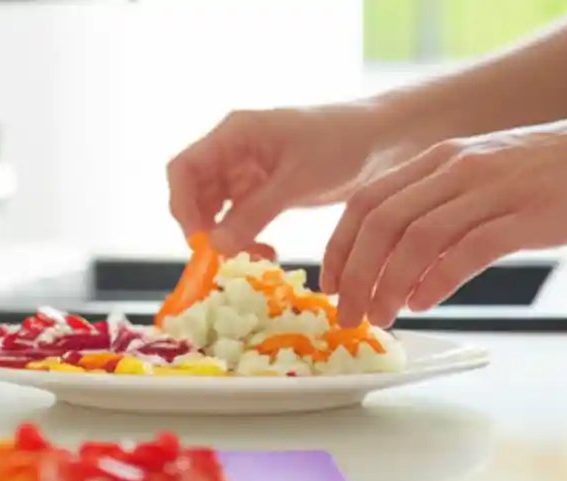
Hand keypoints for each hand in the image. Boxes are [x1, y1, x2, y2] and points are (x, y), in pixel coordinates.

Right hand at [167, 103, 397, 256]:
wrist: (383, 140)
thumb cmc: (341, 145)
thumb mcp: (297, 181)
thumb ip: (254, 213)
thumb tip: (215, 246)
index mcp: (234, 134)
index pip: (183, 169)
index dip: (182, 206)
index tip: (200, 241)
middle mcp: (233, 150)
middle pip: (194, 193)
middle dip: (205, 228)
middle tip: (227, 259)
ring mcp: (246, 170)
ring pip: (214, 211)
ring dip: (225, 238)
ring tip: (255, 257)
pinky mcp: (263, 188)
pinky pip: (238, 218)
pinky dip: (245, 237)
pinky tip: (267, 252)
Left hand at [320, 113, 566, 327]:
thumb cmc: (558, 172)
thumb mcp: (485, 178)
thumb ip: (442, 214)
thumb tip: (407, 271)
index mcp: (440, 158)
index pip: (366, 201)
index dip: (340, 247)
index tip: (331, 285)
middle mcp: (457, 168)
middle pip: (381, 222)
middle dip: (355, 274)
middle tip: (349, 314)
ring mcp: (491, 189)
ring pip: (416, 239)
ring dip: (390, 284)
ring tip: (383, 316)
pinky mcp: (527, 215)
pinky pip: (467, 250)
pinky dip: (438, 281)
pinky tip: (426, 303)